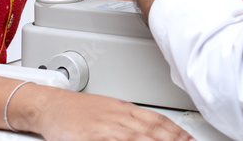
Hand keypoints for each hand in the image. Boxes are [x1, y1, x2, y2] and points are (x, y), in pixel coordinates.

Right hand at [21, 86, 193, 140]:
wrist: (51, 106)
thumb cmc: (79, 111)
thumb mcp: (111, 111)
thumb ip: (132, 122)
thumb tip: (152, 131)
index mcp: (127, 110)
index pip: (159, 122)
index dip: (178, 133)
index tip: (190, 140)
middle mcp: (121, 119)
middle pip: (154, 133)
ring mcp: (108, 130)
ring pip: (139, 140)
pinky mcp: (93, 138)